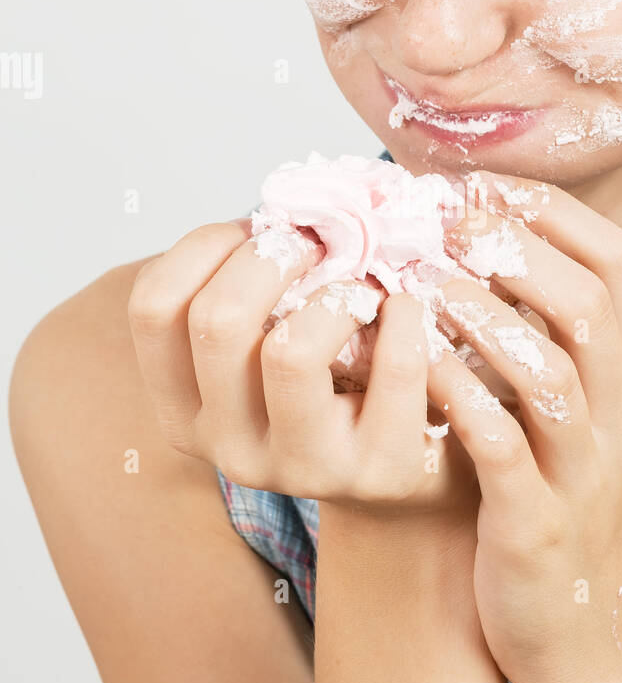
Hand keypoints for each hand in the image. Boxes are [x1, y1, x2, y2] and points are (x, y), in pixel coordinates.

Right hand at [127, 219, 479, 523]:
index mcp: (184, 408)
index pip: (152, 308)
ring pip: (289, 352)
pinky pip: (390, 369)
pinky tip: (408, 308)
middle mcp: (227, 447)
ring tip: (362, 286)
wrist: (402, 471)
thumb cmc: (331, 382)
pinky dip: (406, 314)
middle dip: (274, 255)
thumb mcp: (271, 336)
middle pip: (217, 321)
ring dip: (335, 291)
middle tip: (318, 242)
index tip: (258, 230)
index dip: (206, 244)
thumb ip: (257, 284)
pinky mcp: (374, 472)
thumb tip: (288, 209)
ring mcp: (299, 469)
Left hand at [424, 171, 621, 682]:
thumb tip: (469, 238)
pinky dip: (458, 397)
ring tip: (412, 281)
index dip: (539, 208)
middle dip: (504, 248)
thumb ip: (537, 329)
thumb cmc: (552, 497)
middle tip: (430, 222)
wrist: (576, 629)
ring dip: (476, 316)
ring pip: (547, 368)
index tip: (467, 184)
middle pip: (583, 298)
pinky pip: (502, 445)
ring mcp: (582, 467)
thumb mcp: (567, 407)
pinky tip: (411, 365)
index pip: (610, 256)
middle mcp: (617, 409)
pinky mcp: (536, 521)